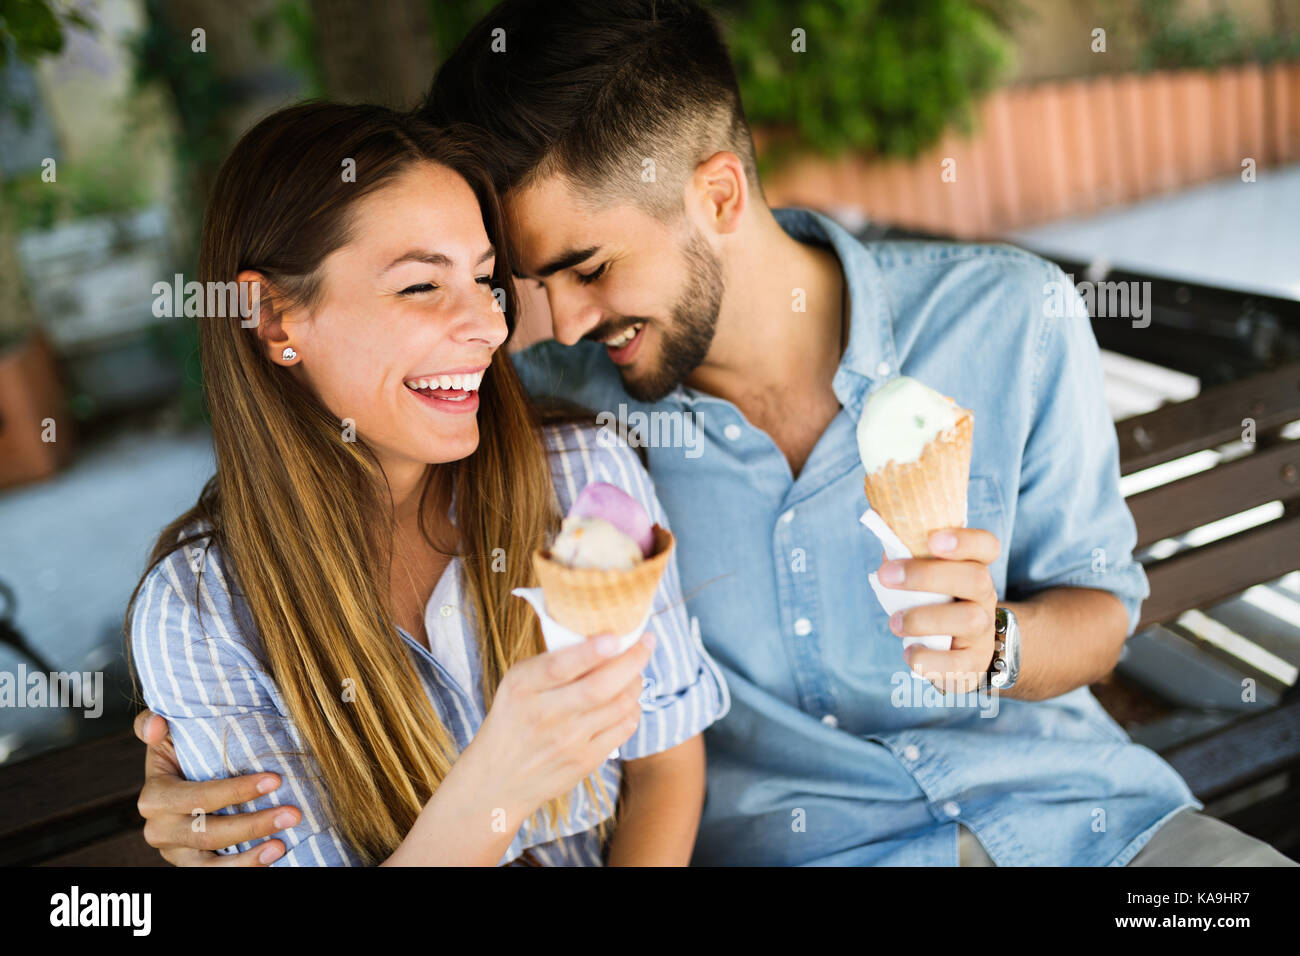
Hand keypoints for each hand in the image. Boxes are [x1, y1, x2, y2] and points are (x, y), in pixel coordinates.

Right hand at [134, 709, 300, 865]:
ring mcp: (175, 853)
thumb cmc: (180, 756)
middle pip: (208, 834)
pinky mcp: (190, 867)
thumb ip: (151, 724)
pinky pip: (214, 875)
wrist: (178, 784)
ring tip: (281, 846)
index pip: (200, 797)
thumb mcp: (165, 738)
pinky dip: (243, 869)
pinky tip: (270, 859)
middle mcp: (160, 830)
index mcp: (155, 798)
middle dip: (253, 825)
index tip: (275, 780)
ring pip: (209, 866)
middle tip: (293, 814)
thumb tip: (157, 724)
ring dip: (248, 859)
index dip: (236, 791)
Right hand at [453, 632, 654, 825]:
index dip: (590, 651)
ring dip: (636, 682)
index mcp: (522, 687)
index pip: (558, 666)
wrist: (498, 779)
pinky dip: (633, 708)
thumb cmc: (514, 718)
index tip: (615, 636)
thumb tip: (605, 636)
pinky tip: (628, 700)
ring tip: (635, 671)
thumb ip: (553, 662)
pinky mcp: (584, 761)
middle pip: (599, 687)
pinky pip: (623, 728)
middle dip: (632, 660)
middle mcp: (544, 715)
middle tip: (647, 641)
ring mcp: (566, 741)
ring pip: (619, 705)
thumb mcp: (518, 684)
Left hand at [877, 528, 1000, 693]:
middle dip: (927, 575)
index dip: (965, 540)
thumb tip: (887, 549)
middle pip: (976, 579)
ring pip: (970, 620)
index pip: (986, 546)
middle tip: (886, 576)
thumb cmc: (933, 602)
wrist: (961, 651)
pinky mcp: (974, 664)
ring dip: (925, 619)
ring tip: (895, 622)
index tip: (933, 539)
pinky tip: (910, 653)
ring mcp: (983, 632)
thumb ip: (909, 559)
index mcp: (974, 568)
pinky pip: (959, 665)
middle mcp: (985, 597)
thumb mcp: (925, 577)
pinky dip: (930, 660)